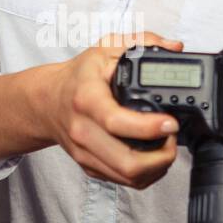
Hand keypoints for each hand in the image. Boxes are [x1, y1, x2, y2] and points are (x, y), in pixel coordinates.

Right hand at [46, 31, 183, 188]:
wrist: (47, 102)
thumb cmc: (78, 77)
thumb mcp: (106, 48)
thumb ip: (143, 41)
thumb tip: (175, 47)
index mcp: (87, 99)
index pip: (117, 121)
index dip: (149, 127)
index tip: (171, 122)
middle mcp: (83, 130)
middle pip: (127, 162)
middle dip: (161, 156)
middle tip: (172, 137)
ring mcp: (85, 153)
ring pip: (128, 177)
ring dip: (157, 167)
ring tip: (166, 146)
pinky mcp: (89, 167)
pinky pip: (123, 181)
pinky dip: (145, 175)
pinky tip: (153, 158)